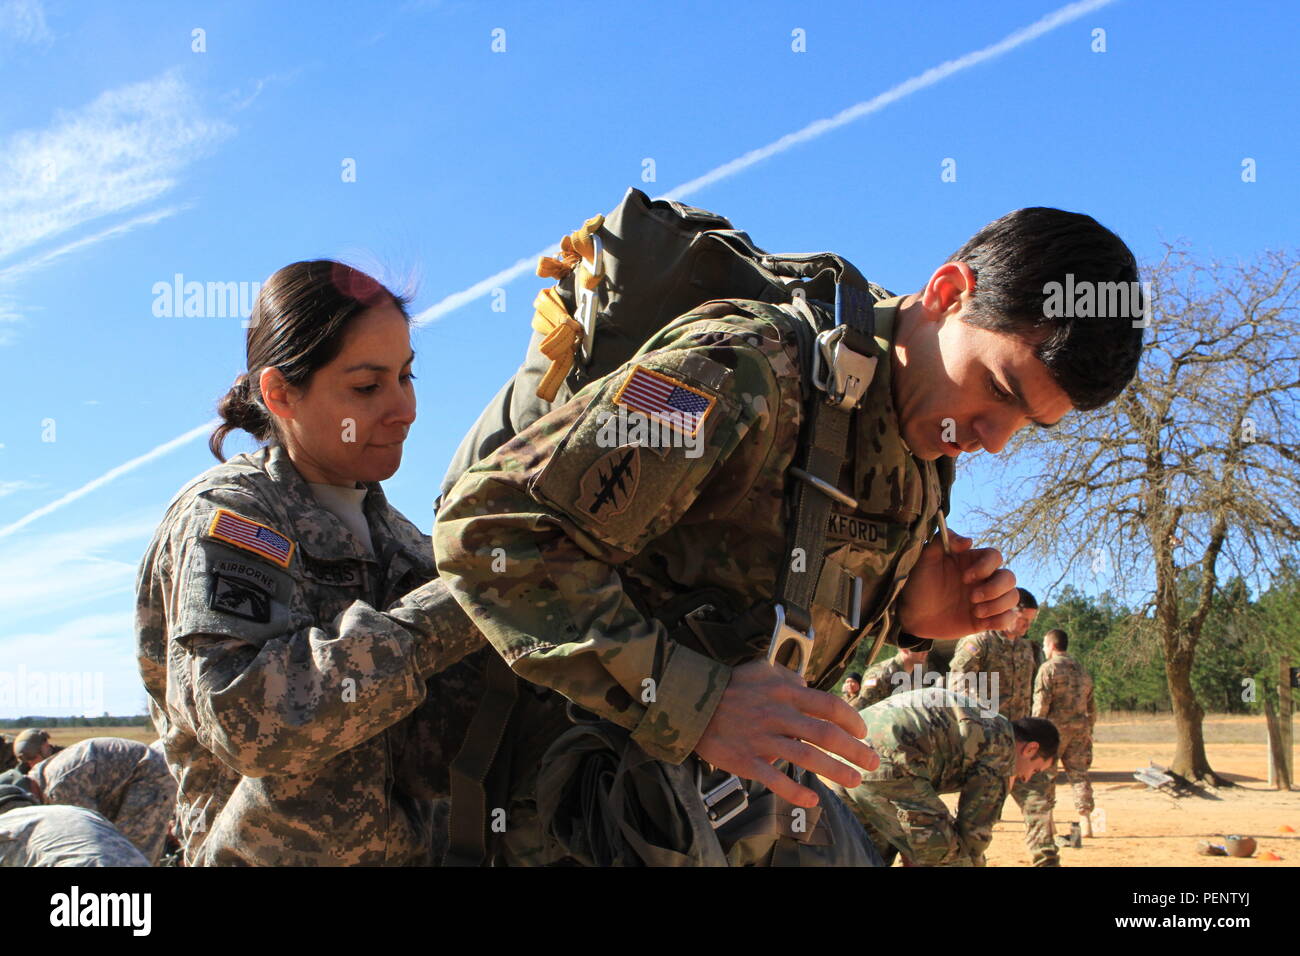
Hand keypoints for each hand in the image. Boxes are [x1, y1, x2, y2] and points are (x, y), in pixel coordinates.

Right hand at [694, 660, 879, 807]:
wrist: (692, 704)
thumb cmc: (730, 686)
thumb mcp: (761, 669)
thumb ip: (787, 677)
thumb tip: (807, 685)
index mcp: (785, 694)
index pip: (829, 706)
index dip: (852, 721)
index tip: (863, 733)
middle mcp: (779, 716)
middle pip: (826, 735)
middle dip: (855, 750)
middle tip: (872, 762)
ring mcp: (763, 740)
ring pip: (807, 758)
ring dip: (835, 771)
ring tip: (854, 780)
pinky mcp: (747, 761)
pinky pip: (775, 779)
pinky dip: (795, 793)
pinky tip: (812, 801)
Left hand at [897, 531, 1017, 639]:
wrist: (912, 615)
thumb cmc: (918, 584)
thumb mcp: (925, 560)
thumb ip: (941, 542)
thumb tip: (968, 541)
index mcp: (971, 562)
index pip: (995, 556)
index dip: (985, 567)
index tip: (964, 577)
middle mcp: (984, 579)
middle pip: (1009, 577)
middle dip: (994, 589)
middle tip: (972, 598)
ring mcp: (987, 599)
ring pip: (1013, 596)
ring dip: (998, 605)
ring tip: (975, 611)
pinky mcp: (986, 619)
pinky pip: (1008, 618)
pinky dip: (1001, 620)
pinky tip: (981, 621)